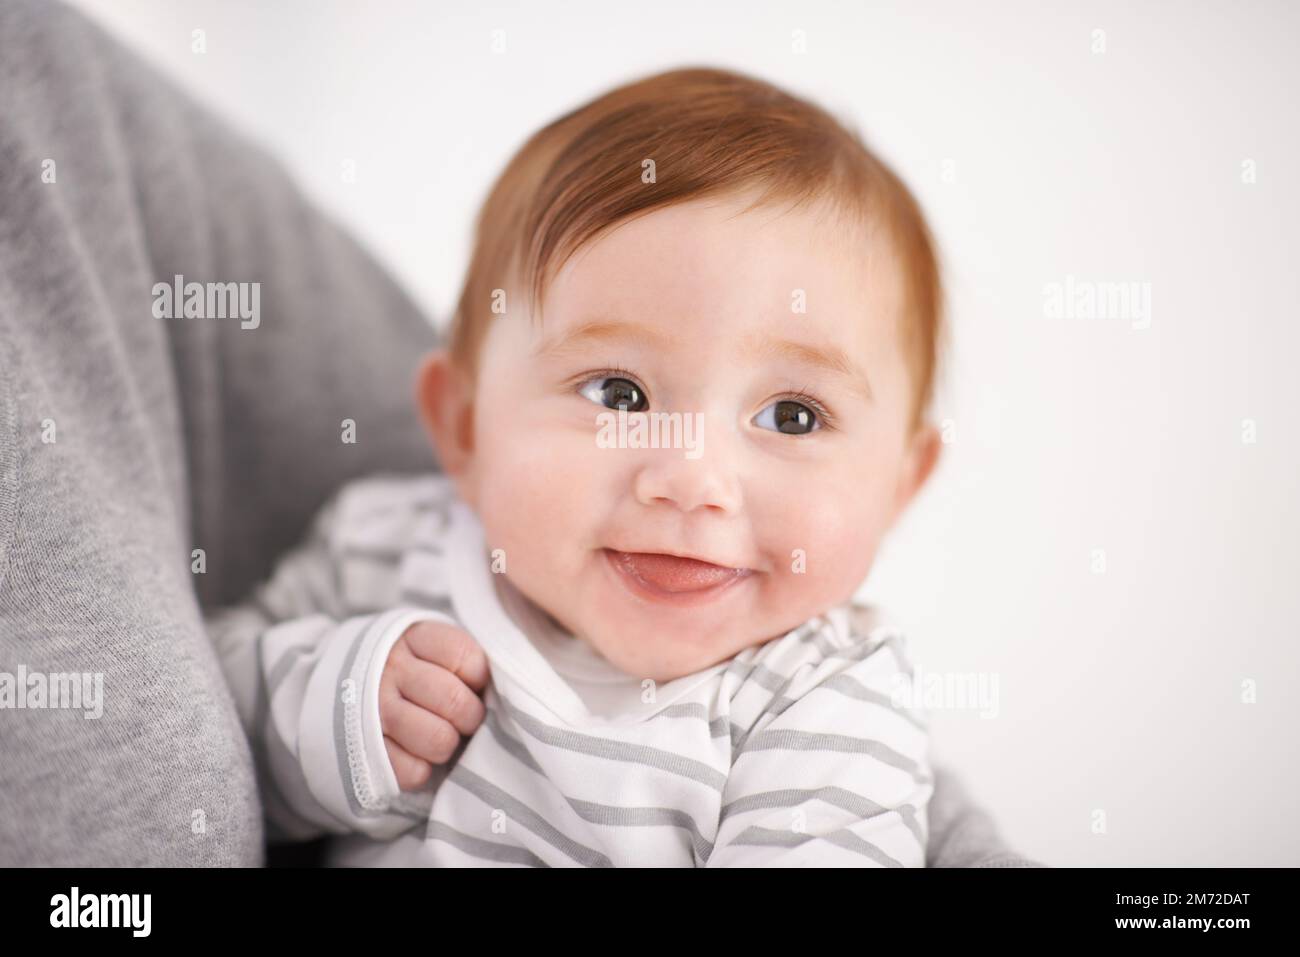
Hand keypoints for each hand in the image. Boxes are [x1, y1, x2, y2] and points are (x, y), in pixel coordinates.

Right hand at [379, 620, 489, 789]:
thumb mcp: (434, 646)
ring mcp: (374, 710)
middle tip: (465, 719)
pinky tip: (417, 753)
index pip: (464, 656)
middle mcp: (390, 670)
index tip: (474, 685)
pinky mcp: (366, 750)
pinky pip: (413, 770)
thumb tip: (501, 694)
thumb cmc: (412, 667)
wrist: (343, 686)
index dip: (479, 678)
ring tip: (443, 736)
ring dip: (449, 744)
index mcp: (414, 638)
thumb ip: (466, 659)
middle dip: (470, 716)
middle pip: (454, 701)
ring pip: (439, 739)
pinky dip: (423, 768)